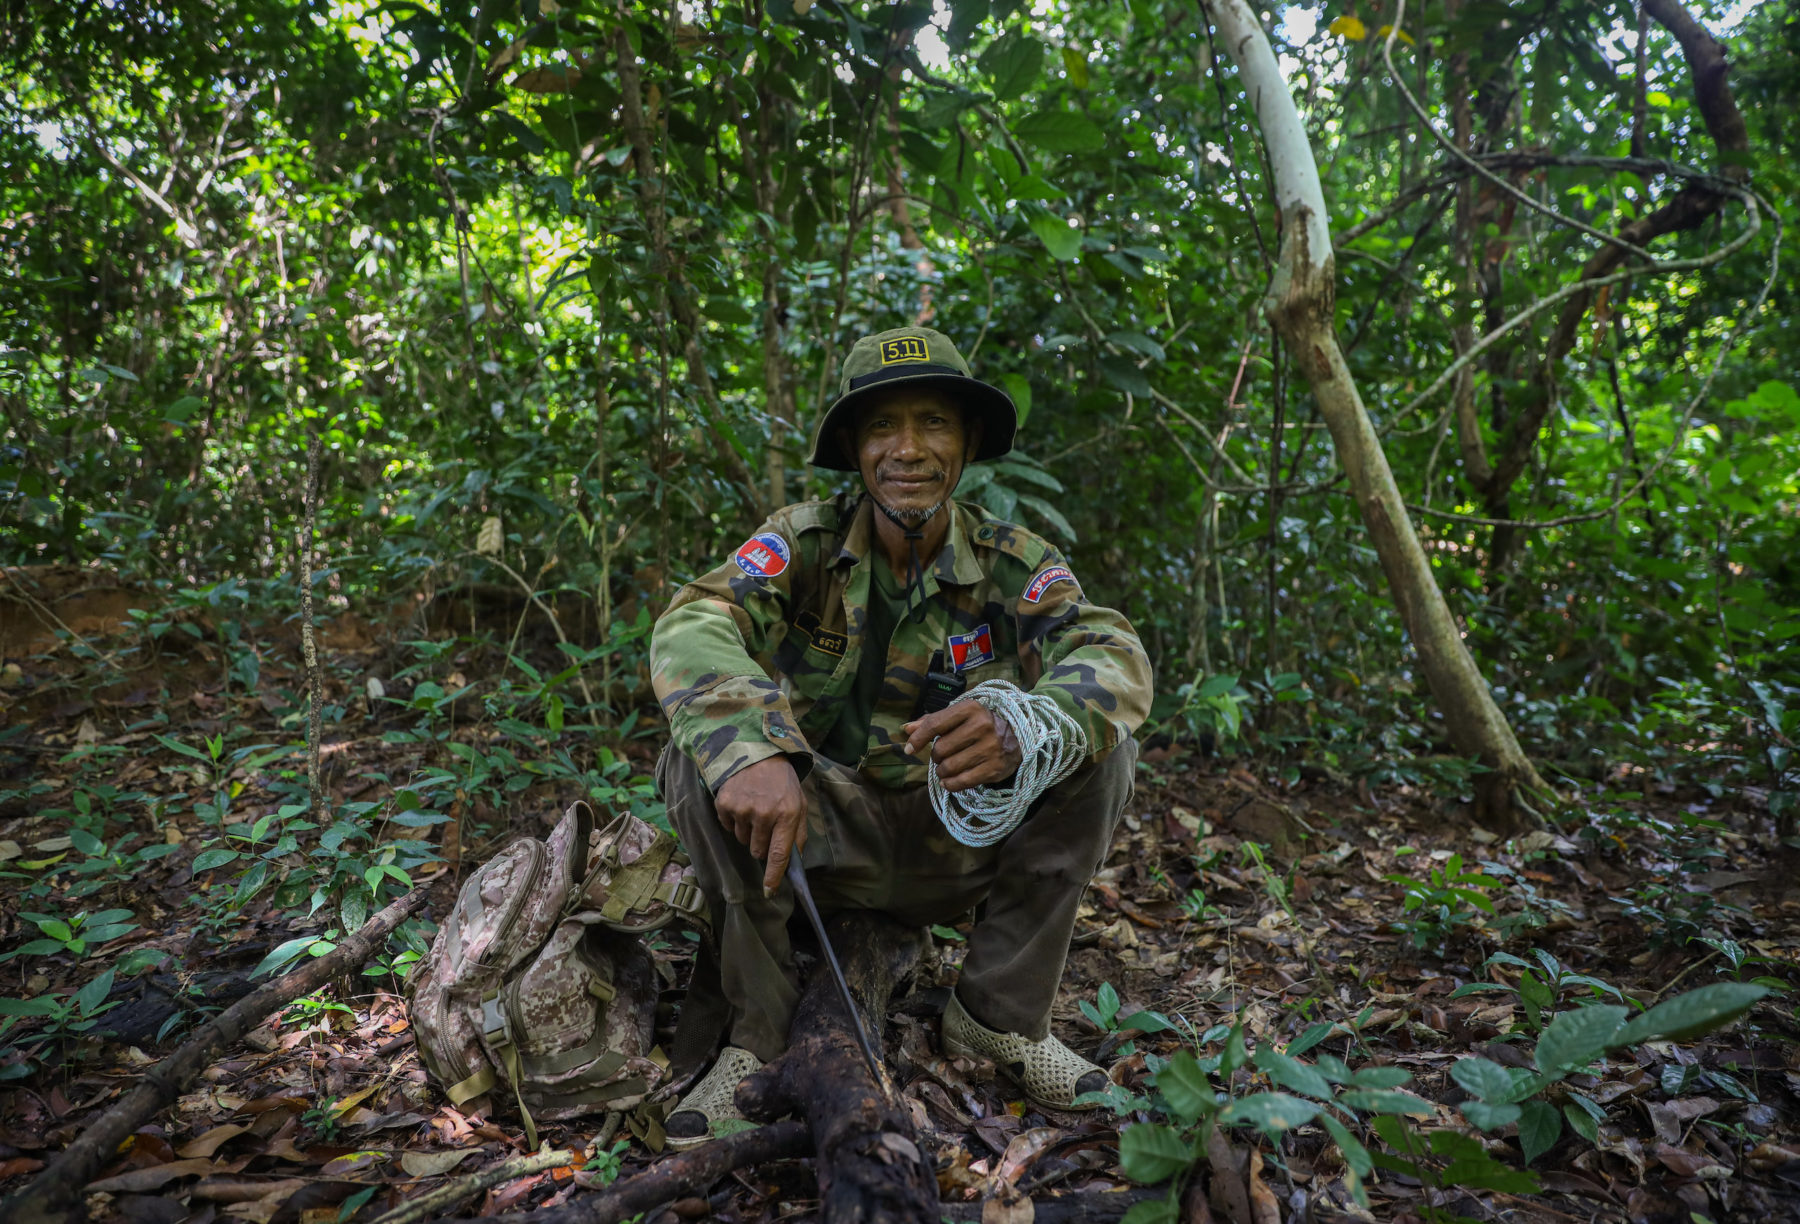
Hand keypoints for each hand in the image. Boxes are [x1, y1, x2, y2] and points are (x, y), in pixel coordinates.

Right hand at [714, 755, 807, 895]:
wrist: (757, 751)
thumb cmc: (781, 782)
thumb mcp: (799, 803)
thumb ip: (798, 834)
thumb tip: (794, 863)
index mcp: (788, 814)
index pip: (779, 855)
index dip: (773, 876)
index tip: (769, 892)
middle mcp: (765, 813)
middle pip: (757, 851)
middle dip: (761, 843)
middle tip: (766, 822)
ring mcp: (743, 808)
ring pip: (742, 840)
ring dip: (748, 830)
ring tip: (755, 807)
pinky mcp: (725, 803)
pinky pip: (728, 827)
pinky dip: (734, 820)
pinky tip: (742, 802)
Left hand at [902, 702, 1022, 792]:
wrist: (1019, 737)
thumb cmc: (982, 725)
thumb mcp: (960, 716)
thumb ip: (933, 721)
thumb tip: (906, 729)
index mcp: (971, 708)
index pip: (935, 724)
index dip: (918, 739)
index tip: (909, 749)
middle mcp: (982, 726)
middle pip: (940, 749)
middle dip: (937, 756)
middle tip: (944, 755)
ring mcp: (990, 748)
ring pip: (948, 767)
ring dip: (942, 771)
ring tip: (948, 766)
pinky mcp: (994, 768)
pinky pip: (961, 782)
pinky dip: (950, 784)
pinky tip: (949, 781)